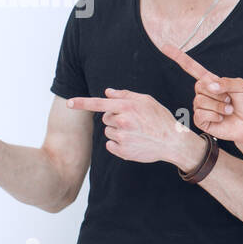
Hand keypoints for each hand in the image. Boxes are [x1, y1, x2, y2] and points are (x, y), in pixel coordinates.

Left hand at [66, 88, 188, 164]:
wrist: (173, 142)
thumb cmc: (161, 119)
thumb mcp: (147, 101)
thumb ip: (126, 95)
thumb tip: (108, 92)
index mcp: (127, 107)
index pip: (99, 103)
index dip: (82, 103)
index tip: (69, 103)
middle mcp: (122, 122)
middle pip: (105, 118)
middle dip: (114, 118)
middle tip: (132, 122)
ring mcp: (122, 137)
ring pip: (108, 131)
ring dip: (117, 131)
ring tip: (135, 133)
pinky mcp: (123, 151)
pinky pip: (110, 145)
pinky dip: (118, 144)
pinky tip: (132, 142)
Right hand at [161, 43, 242, 143]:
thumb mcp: (241, 87)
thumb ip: (227, 82)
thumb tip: (210, 86)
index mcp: (211, 81)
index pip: (192, 68)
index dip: (179, 57)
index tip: (165, 47)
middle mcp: (203, 93)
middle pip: (199, 86)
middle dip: (218, 93)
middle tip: (229, 99)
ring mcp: (200, 107)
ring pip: (200, 101)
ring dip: (219, 106)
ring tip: (228, 110)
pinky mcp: (200, 120)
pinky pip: (200, 114)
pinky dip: (214, 116)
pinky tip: (221, 118)